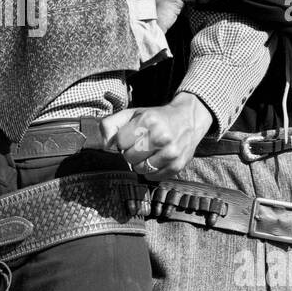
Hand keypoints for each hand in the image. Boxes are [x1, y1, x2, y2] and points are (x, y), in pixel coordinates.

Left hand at [99, 93, 213, 179]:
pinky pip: (152, 176)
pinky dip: (151, 170)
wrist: (188, 120)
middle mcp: (161, 137)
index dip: (123, 140)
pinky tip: (157, 158)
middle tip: (141, 144)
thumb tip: (103, 142)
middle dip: (131, 152)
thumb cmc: (157, 118)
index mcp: (148, 120)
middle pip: (129, 157)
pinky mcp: (177, 166)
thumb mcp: (133, 114)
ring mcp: (171, 153)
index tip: (131, 136)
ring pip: (139, 169)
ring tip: (149, 151)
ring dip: (140, 162)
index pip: (120, 142)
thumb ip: (111, 124)